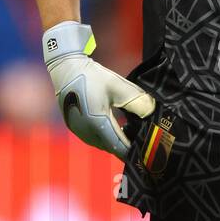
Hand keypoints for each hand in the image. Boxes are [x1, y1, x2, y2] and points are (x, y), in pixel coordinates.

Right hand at [43, 21, 154, 161]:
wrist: (67, 69)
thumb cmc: (94, 77)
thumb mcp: (120, 87)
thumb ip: (139, 103)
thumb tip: (152, 116)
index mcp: (98, 123)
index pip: (120, 146)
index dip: (133, 151)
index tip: (146, 152)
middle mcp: (86, 131)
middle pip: (111, 147)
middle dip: (126, 147)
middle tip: (142, 142)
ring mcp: (78, 131)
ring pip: (102, 144)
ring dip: (115, 143)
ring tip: (131, 136)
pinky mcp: (74, 128)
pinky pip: (93, 139)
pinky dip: (105, 138)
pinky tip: (115, 130)